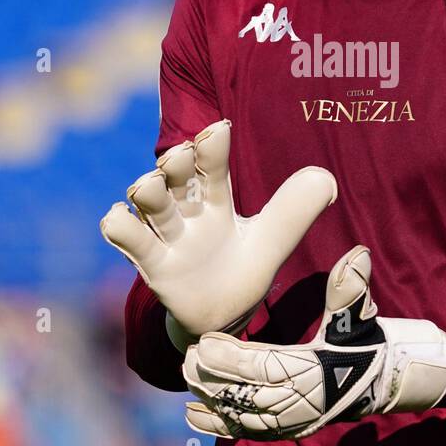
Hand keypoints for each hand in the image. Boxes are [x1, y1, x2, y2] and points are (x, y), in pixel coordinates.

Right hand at [101, 119, 335, 351]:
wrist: (222, 317)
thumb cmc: (243, 268)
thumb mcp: (272, 240)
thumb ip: (295, 211)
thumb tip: (326, 180)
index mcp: (216, 199)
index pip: (212, 165)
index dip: (212, 146)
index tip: (218, 129)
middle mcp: (187, 210)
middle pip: (174, 175)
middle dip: (173, 162)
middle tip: (181, 156)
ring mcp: (166, 235)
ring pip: (148, 201)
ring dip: (147, 190)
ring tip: (149, 185)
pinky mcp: (151, 264)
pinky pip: (128, 239)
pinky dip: (119, 226)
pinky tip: (119, 218)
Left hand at [182, 245, 445, 440]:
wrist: (384, 382)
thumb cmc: (367, 344)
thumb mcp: (359, 316)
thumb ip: (350, 288)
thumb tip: (357, 256)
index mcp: (313, 370)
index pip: (263, 366)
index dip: (231, 357)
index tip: (205, 342)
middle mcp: (301, 402)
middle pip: (246, 393)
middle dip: (214, 378)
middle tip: (188, 359)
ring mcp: (293, 421)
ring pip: (242, 415)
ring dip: (212, 400)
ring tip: (187, 380)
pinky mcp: (288, 431)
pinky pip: (248, 434)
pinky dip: (220, 427)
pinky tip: (194, 415)